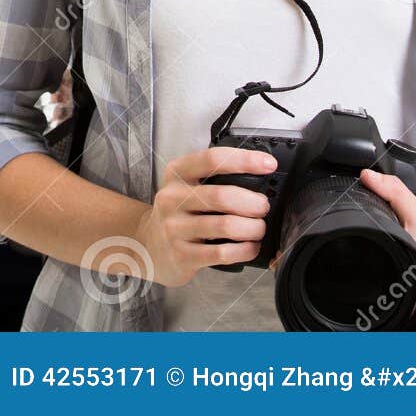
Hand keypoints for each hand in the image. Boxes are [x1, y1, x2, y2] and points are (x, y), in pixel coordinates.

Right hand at [133, 146, 276, 287]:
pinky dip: (244, 250)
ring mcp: (175, 228)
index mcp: (176, 174)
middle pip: (222, 196)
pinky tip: (250, 247)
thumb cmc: (178, 213)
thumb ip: (213, 178)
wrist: (147, 245)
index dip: (244, 160)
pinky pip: (222, 253)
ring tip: (258, 229)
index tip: (268, 164)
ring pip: (225, 225)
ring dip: (252, 228)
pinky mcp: (182, 255)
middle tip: (263, 207)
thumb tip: (259, 176)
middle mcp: (172, 198)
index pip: (212, 159)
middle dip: (252, 202)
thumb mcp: (184, 186)